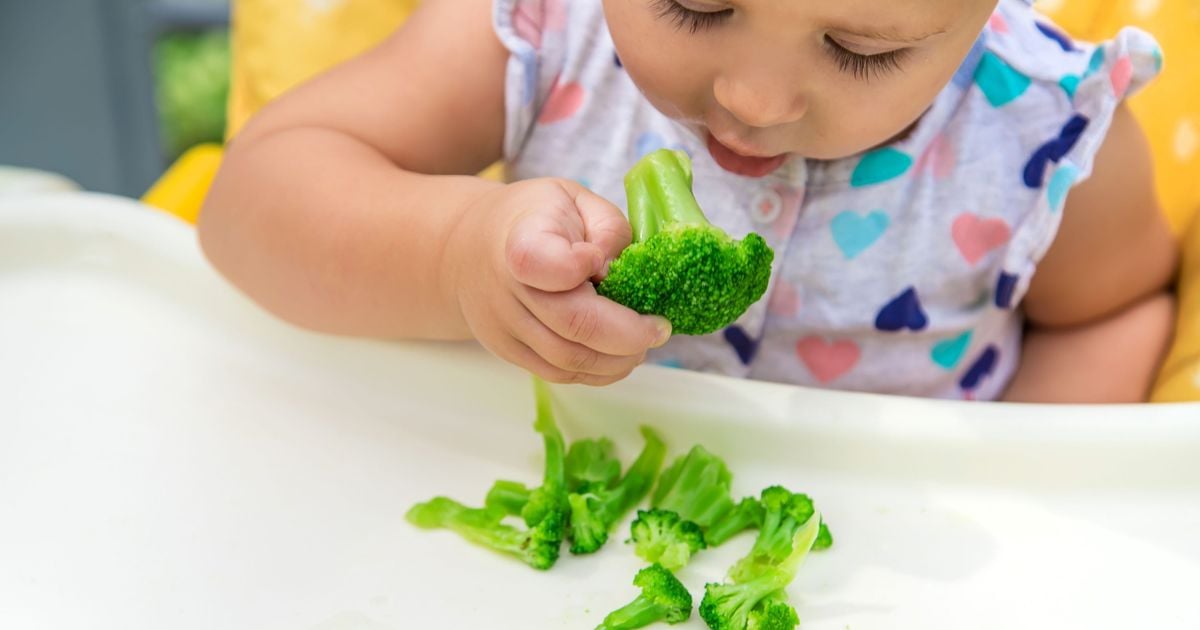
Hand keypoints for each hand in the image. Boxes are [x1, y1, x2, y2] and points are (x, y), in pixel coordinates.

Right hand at [445, 178, 670, 384]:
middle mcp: (506, 289)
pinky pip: (558, 374)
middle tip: (659, 328)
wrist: (469, 248)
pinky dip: (597, 372)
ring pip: (568, 360)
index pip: (545, 263)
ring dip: (617, 360)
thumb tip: (616, 268)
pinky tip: (618, 356)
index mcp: (522, 241)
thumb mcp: (573, 198)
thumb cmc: (533, 219)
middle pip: (572, 326)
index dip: (583, 266)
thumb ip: (606, 226)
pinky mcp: (508, 352)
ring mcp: (504, 327)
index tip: (600, 260)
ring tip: (642, 343)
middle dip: (628, 335)